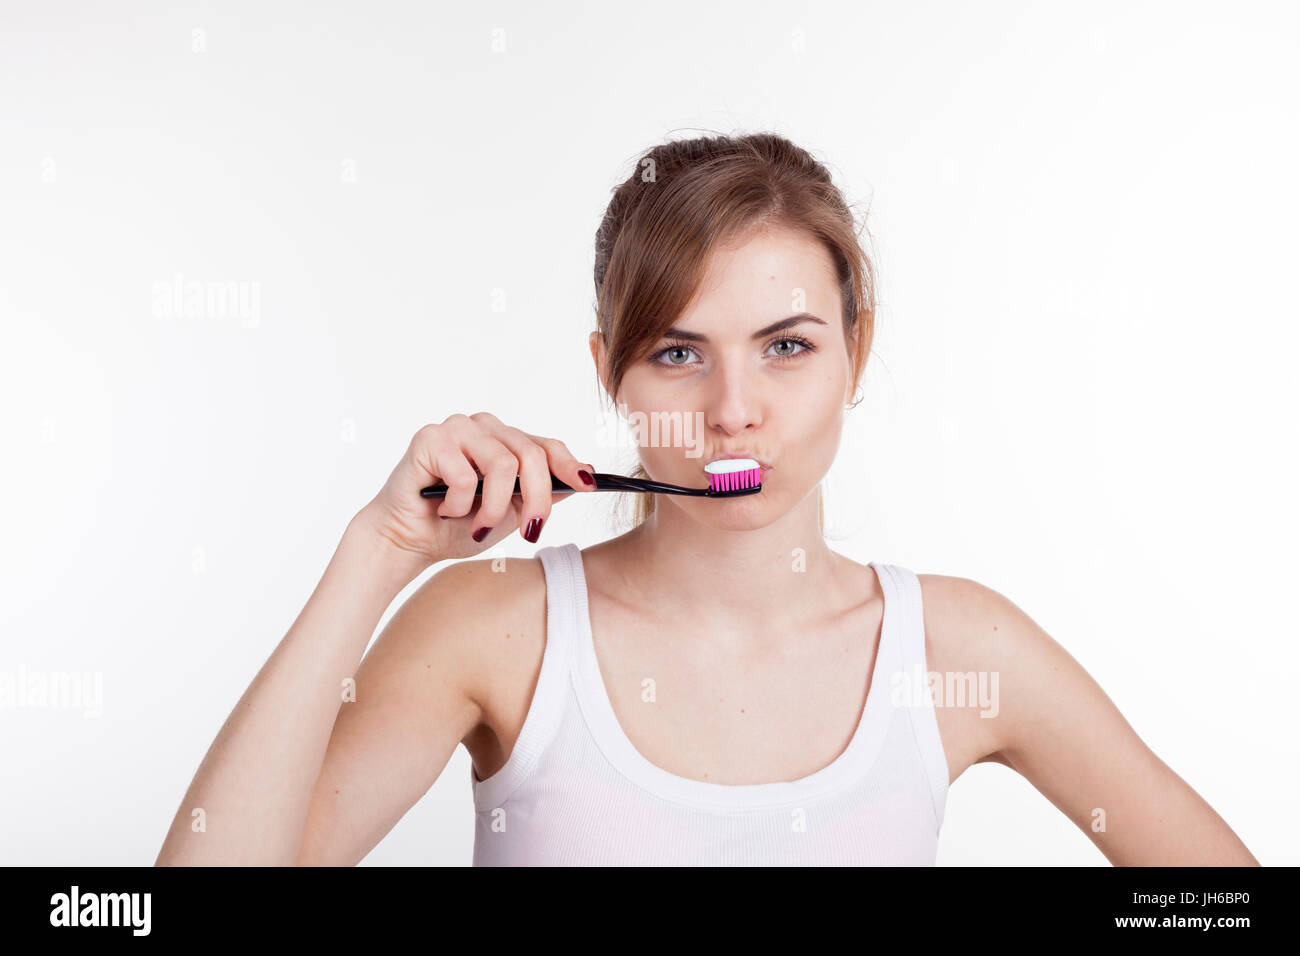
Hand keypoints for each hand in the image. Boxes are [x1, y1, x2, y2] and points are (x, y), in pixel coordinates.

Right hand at [356, 412, 596, 567]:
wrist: (409, 541)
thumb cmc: (457, 526)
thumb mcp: (510, 514)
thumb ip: (540, 493)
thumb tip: (584, 477)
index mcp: (504, 440)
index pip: (546, 445)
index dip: (569, 465)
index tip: (587, 486)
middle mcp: (483, 427)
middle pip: (530, 455)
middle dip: (537, 500)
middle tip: (529, 533)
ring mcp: (456, 428)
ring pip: (502, 465)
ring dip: (493, 508)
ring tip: (478, 526)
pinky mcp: (430, 437)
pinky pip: (464, 475)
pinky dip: (459, 504)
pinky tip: (444, 508)